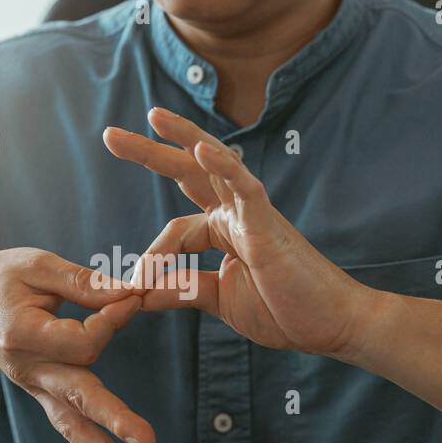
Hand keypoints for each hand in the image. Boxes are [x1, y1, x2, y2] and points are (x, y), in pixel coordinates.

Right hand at [0, 248, 155, 442]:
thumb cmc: (1, 279)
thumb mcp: (38, 266)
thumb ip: (83, 283)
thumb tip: (128, 294)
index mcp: (22, 333)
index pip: (81, 340)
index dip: (112, 320)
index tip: (133, 299)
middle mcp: (28, 368)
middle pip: (76, 396)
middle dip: (112, 418)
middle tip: (145, 440)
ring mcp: (34, 387)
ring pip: (70, 423)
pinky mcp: (43, 395)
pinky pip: (66, 428)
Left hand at [103, 108, 374, 356]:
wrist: (331, 325)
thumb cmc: (285, 311)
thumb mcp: (219, 301)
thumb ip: (182, 290)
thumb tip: (138, 293)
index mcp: (224, 232)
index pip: (175, 231)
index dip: (151, 258)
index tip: (134, 289)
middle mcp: (236, 214)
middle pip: (186, 172)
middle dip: (149, 152)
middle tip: (110, 135)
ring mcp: (253, 214)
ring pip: (214, 165)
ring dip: (182, 139)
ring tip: (152, 117)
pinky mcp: (269, 224)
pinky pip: (245, 187)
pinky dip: (223, 166)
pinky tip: (200, 150)